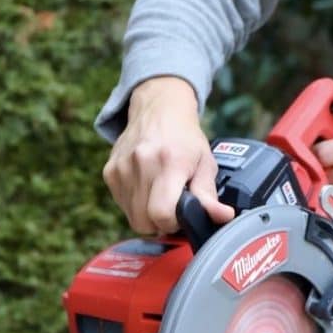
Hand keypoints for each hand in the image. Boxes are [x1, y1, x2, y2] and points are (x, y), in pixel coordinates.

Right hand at [102, 76, 235, 235]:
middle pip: (144, 222)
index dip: (173, 223)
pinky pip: (122, 205)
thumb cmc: (185, 138)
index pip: (161, 213)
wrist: (158, 109)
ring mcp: (122, 168)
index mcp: (170, 162)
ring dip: (147, 216)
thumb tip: (223, 217)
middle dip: (160, 224)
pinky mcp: (109, 171)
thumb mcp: (206, 163)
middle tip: (173, 208)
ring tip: (161, 196)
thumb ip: (209, 194)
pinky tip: (148, 189)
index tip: (181, 215)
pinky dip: (135, 205)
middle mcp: (142, 164)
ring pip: (131, 217)